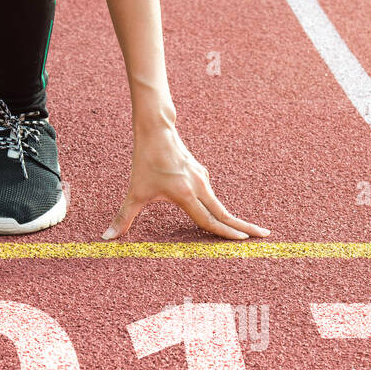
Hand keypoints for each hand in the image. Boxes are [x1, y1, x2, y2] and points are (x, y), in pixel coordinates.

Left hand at [102, 124, 268, 240]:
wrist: (156, 128)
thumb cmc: (145, 160)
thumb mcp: (134, 192)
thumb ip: (123, 218)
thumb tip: (106, 238)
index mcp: (185, 193)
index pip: (209, 220)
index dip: (225, 233)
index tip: (243, 241)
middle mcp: (199, 186)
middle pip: (225, 213)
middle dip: (245, 226)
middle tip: (264, 235)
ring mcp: (202, 179)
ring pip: (219, 204)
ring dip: (233, 218)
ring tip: (246, 230)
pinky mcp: (200, 173)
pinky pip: (212, 196)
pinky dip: (219, 208)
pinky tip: (220, 215)